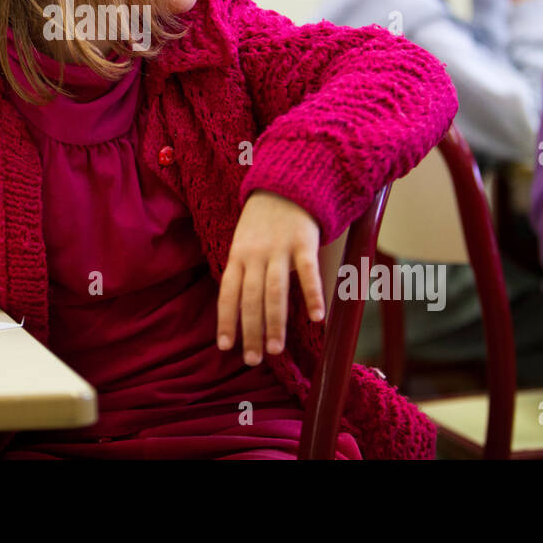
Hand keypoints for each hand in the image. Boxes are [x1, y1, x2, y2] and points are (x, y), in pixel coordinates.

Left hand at [217, 191, 323, 365]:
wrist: (286, 182)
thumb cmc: (263, 220)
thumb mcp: (243, 241)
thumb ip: (243, 271)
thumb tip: (240, 309)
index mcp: (237, 255)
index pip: (228, 293)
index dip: (226, 320)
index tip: (226, 347)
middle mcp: (255, 254)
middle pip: (250, 298)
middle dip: (251, 331)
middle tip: (253, 360)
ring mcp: (279, 248)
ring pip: (274, 291)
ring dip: (274, 323)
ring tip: (276, 350)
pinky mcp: (303, 241)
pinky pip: (307, 272)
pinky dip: (312, 295)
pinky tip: (317, 318)